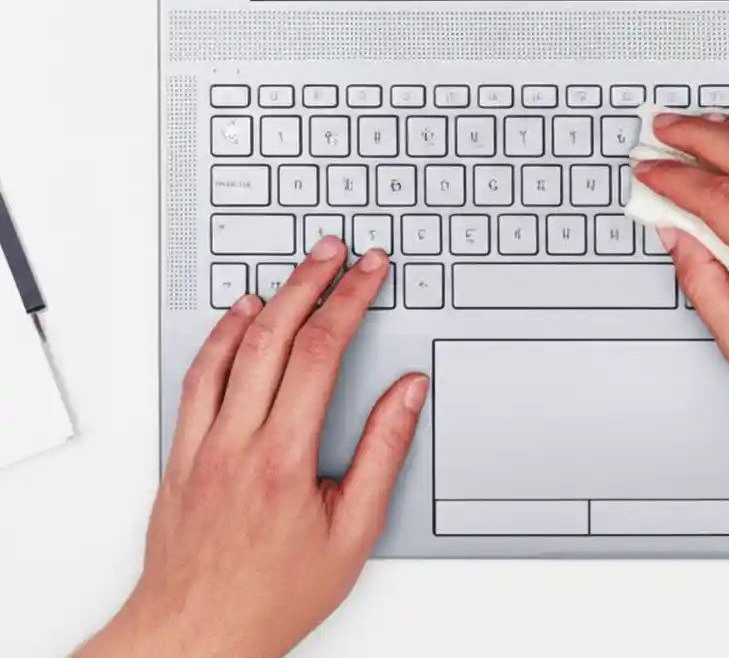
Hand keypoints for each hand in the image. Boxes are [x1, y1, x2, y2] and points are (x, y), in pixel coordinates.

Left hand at [81, 237, 426, 657]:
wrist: (197, 632)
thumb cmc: (274, 594)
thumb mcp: (353, 532)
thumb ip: (383, 454)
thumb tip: (406, 395)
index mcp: (285, 456)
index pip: (321, 352)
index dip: (350, 301)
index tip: (370, 272)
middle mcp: (237, 441)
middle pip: (275, 335)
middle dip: (311, 282)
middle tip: (336, 250)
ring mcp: (202, 443)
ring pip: (230, 349)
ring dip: (267, 301)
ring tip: (295, 271)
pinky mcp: (181, 454)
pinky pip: (197, 378)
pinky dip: (220, 339)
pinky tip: (237, 321)